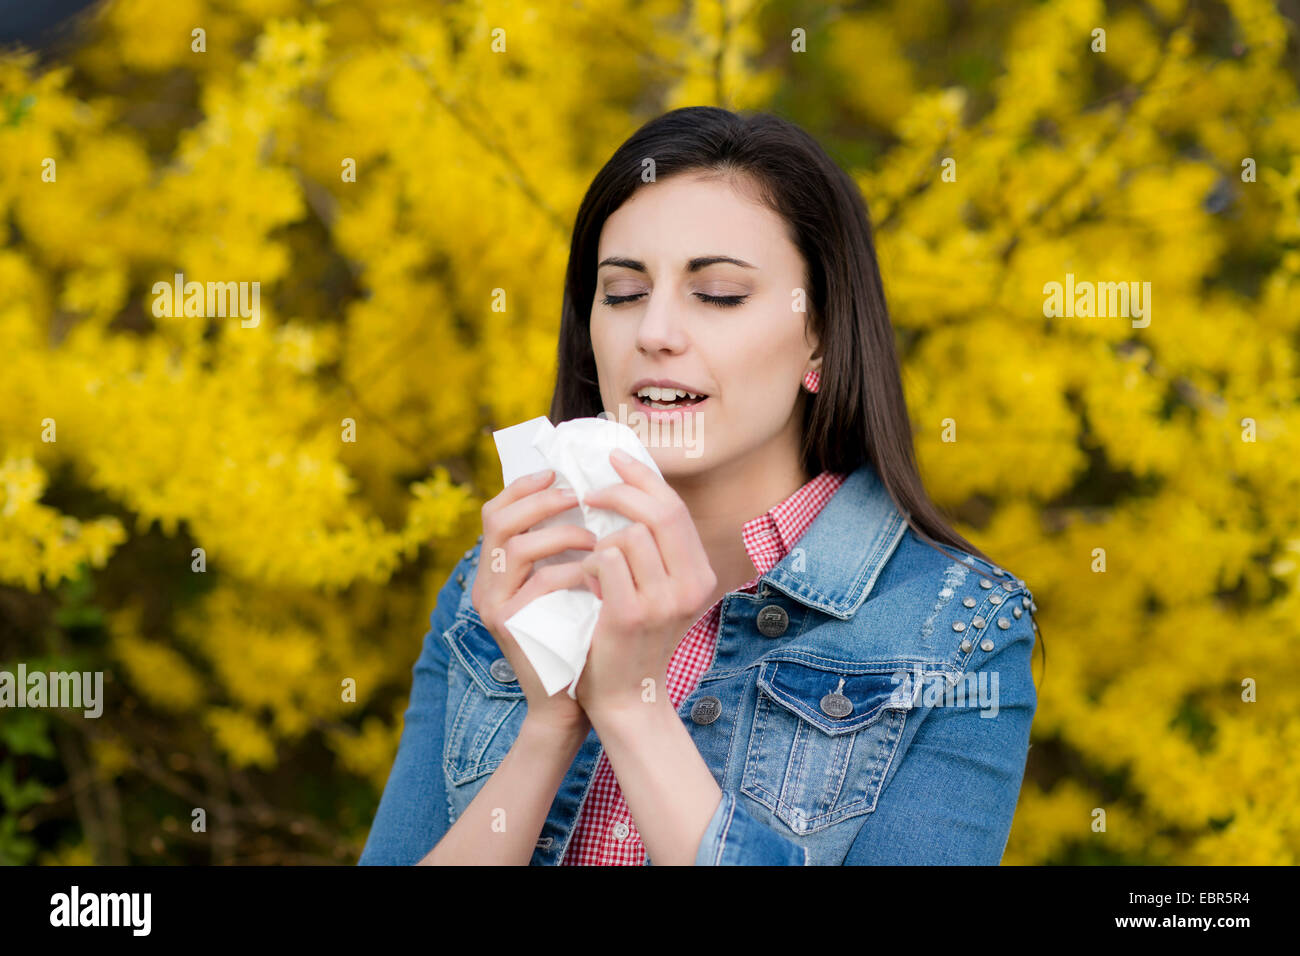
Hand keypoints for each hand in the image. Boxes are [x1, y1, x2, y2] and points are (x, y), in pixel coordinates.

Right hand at [472, 468, 597, 736]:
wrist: (567, 699)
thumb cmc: (574, 636)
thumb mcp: (564, 585)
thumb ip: (561, 549)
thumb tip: (584, 494)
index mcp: (495, 570)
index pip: (495, 513)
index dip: (523, 487)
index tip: (555, 472)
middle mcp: (485, 585)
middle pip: (497, 521)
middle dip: (539, 501)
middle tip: (575, 495)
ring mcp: (493, 606)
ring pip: (516, 547)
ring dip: (559, 533)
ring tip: (593, 536)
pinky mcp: (509, 626)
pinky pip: (540, 582)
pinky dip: (572, 569)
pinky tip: (597, 569)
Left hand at [572, 450, 717, 721]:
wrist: (625, 698)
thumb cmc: (631, 639)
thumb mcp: (658, 591)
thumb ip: (655, 548)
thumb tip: (631, 488)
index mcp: (700, 575)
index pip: (674, 508)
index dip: (644, 477)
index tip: (615, 459)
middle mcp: (691, 585)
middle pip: (657, 512)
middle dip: (618, 493)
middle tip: (588, 493)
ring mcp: (664, 601)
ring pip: (626, 535)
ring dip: (598, 541)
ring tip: (590, 563)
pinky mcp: (631, 614)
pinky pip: (603, 560)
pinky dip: (587, 565)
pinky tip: (584, 585)